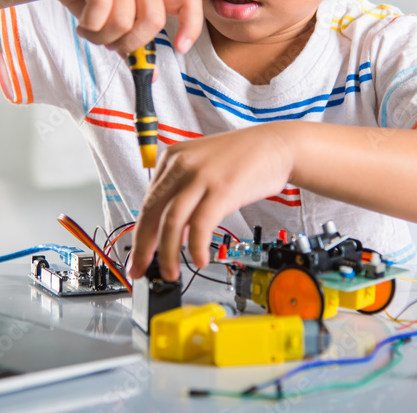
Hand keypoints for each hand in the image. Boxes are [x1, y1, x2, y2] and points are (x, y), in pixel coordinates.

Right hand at [36, 0, 201, 54]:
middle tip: (110, 43)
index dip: (191, 26)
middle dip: (130, 43)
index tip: (180, 49)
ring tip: (90, 30)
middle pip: (154, 20)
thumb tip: (152, 75)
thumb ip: (133, 48)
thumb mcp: (114, 23)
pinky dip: (90, 25)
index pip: (189, 3)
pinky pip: (101, 7)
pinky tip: (83, 23)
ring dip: (101, 37)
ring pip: (123, 20)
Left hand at [127, 123, 295, 280]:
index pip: (147, 202)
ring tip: (170, 272)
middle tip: (141, 270)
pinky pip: (200, 226)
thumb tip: (176, 234)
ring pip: (171, 222)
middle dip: (143, 248)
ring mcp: (201, 176)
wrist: (277, 145)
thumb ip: (186, 198)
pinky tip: (199, 259)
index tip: (139, 254)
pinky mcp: (221, 189)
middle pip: (151, 212)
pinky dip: (196, 247)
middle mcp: (182, 165)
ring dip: (167, 253)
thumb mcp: (204, 171)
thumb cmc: (244, 159)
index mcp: (173, 158)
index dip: (140, 234)